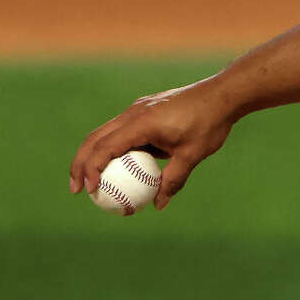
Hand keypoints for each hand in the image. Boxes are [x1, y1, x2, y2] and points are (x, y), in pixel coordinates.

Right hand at [68, 79, 236, 210]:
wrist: (222, 95)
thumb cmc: (209, 124)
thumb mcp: (193, 155)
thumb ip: (174, 179)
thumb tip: (159, 204)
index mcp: (141, 123)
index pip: (106, 147)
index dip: (93, 169)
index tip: (91, 190)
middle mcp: (133, 113)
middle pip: (94, 138)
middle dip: (80, 164)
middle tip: (77, 190)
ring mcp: (137, 110)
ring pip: (105, 133)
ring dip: (94, 155)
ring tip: (92, 182)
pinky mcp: (143, 110)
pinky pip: (121, 131)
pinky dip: (114, 149)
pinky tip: (119, 168)